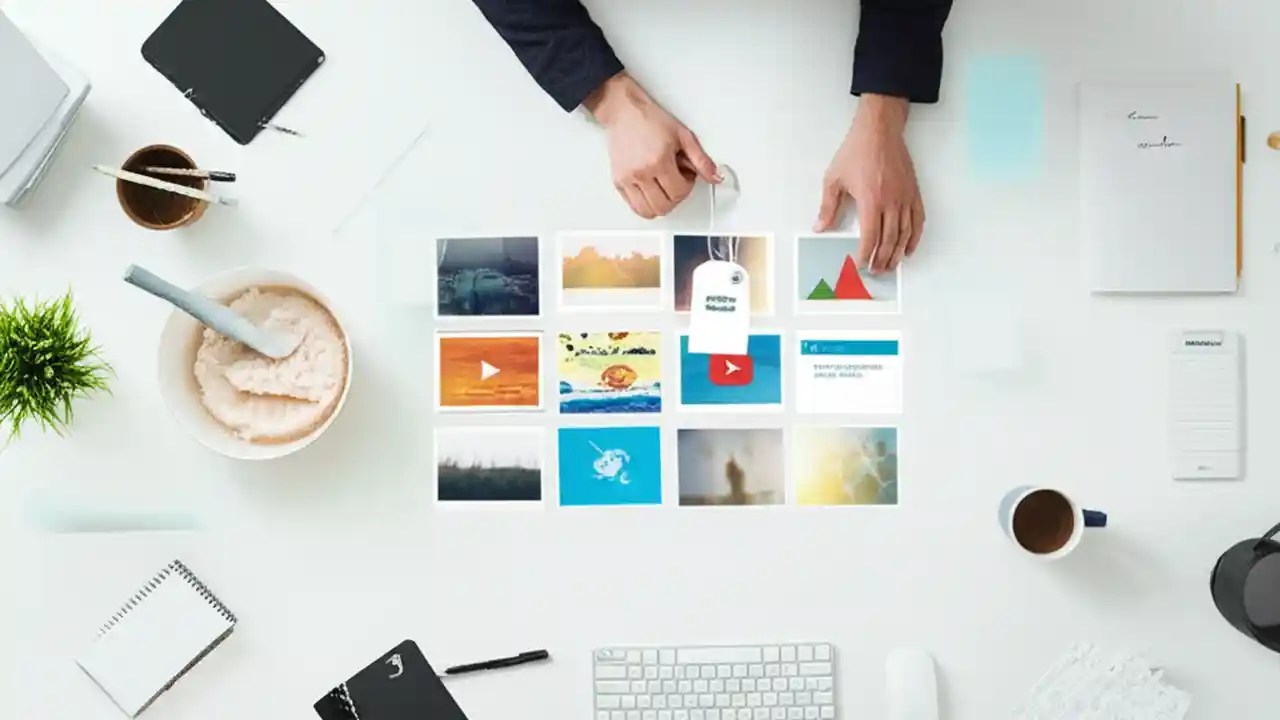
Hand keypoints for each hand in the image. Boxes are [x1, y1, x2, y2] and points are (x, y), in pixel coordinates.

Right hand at [585, 72, 720, 218]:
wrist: (625, 112)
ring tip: (663, 188)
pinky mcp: (618, 181)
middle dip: (675, 198)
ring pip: (647, 212)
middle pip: (663, 206)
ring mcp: (627, 179)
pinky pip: (634, 206)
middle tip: (676, 182)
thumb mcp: (684, 136)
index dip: (687, 187)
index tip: (686, 176)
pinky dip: (646, 205)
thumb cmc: (652, 120)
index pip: (678, 192)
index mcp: (658, 161)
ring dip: (660, 205)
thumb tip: (715, 177)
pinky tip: (651, 190)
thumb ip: (701, 160)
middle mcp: (641, 172)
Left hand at [813, 94, 923, 272]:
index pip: (870, 236)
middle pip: (889, 240)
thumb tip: (820, 228)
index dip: (865, 254)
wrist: (879, 131)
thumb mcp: (834, 179)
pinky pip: (918, 220)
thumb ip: (828, 207)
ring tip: (889, 266)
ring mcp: (905, 197)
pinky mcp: (913, 192)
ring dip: (897, 253)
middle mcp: (891, 202)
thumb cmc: (856, 151)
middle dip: (881, 260)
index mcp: (871, 200)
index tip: (860, 265)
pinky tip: (908, 248)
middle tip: (875, 271)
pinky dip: (914, 238)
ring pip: (905, 234)